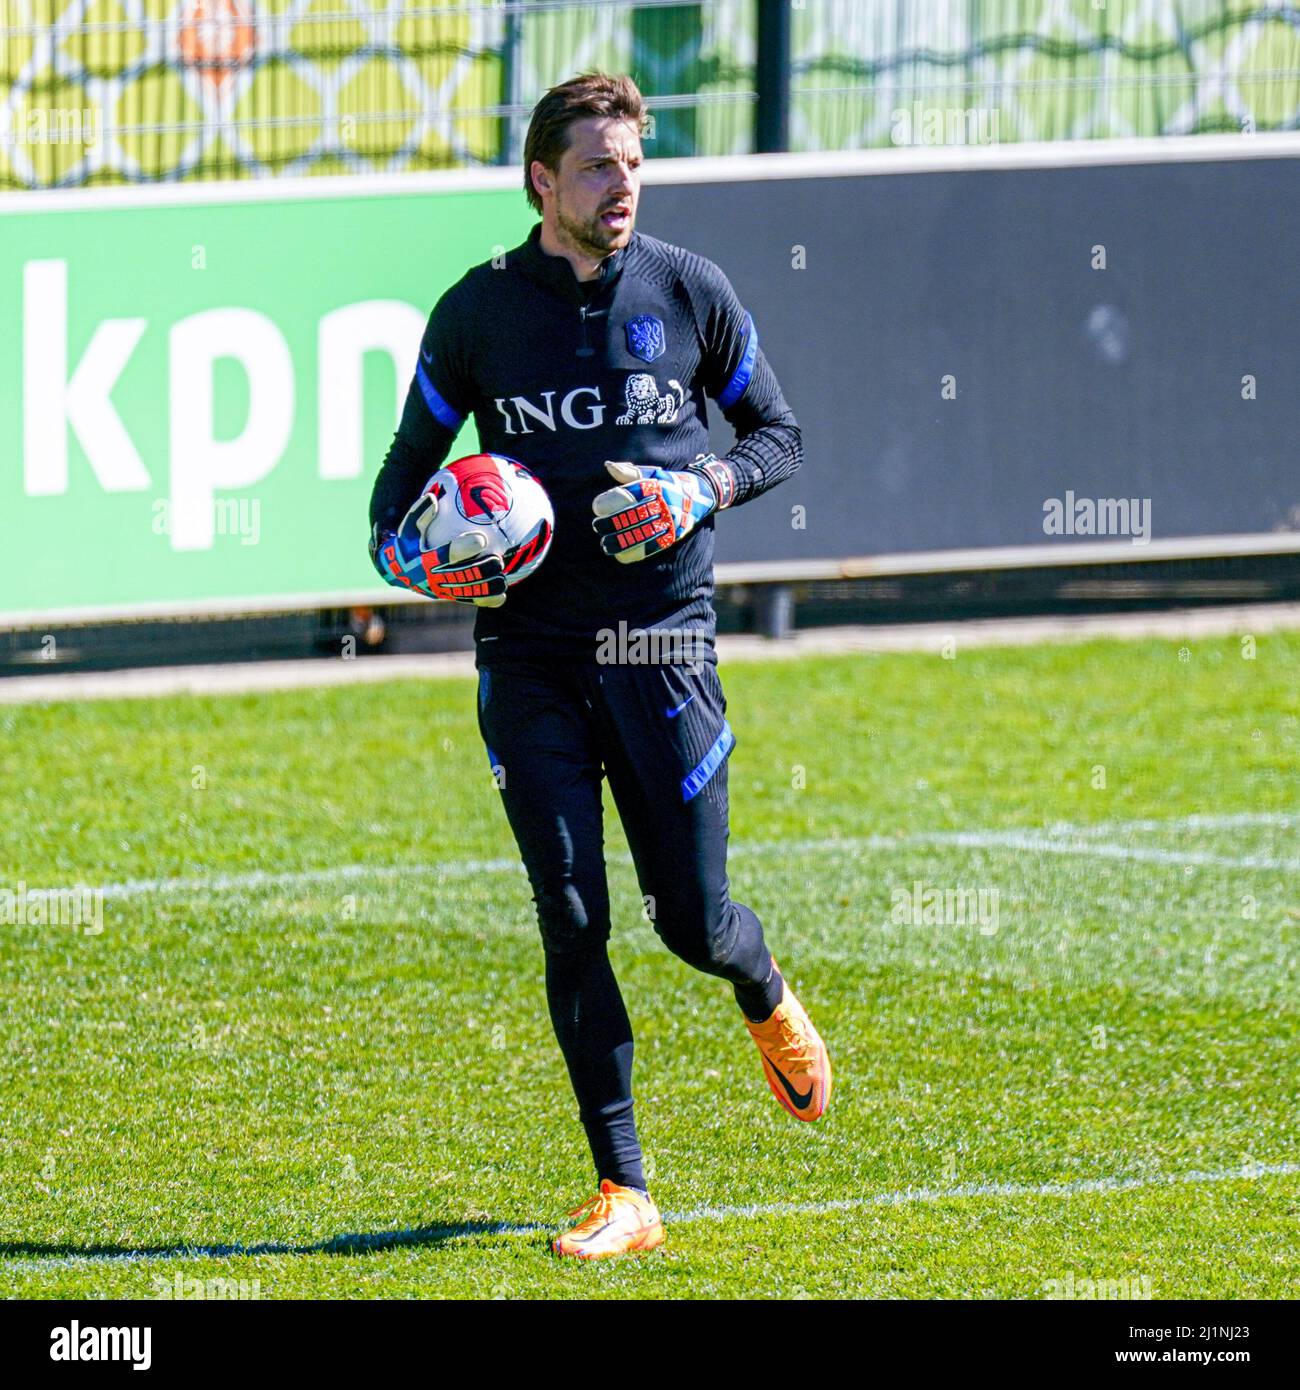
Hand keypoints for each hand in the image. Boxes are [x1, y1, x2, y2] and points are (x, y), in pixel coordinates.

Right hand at [370, 501, 507, 607]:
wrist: (400, 570)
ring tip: (502, 577)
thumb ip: (421, 514)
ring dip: (486, 587)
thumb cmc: (409, 543)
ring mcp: (443, 590)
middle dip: (481, 570)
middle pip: (461, 576)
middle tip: (498, 560)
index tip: (481, 539)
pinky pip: (469, 600)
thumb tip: (432, 498)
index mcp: (425, 560)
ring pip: (467, 591)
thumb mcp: (409, 528)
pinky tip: (501, 596)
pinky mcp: (450, 597)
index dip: (463, 548)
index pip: (445, 555)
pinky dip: (485, 600)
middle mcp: (434, 578)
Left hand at [591, 460, 718, 562]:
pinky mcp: (672, 536)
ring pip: (640, 535)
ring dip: (619, 542)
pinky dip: (633, 553)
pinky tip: (619, 555)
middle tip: (597, 526)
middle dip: (610, 523)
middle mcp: (663, 504)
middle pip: (632, 516)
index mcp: (656, 486)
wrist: (701, 495)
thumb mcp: (653, 473)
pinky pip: (651, 548)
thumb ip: (630, 472)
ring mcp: (669, 521)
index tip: (597, 508)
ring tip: (605, 544)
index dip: (610, 502)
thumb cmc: (670, 482)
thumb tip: (608, 466)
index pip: (629, 494)